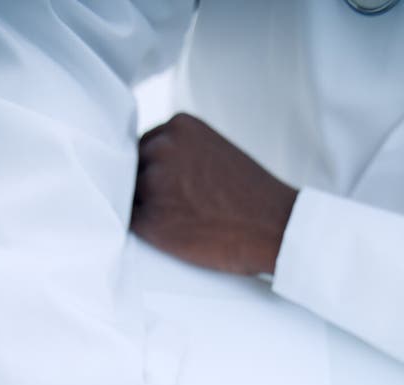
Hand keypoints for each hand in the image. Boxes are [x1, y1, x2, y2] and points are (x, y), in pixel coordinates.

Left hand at [131, 113, 297, 275]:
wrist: (276, 227)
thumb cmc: (252, 198)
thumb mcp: (215, 153)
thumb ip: (182, 153)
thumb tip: (153, 171)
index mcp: (179, 126)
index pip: (143, 147)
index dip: (151, 172)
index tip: (167, 190)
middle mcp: (162, 148)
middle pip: (131, 169)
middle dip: (143, 189)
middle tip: (169, 211)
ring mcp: (154, 183)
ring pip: (127, 196)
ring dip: (141, 210)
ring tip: (173, 225)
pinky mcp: (151, 219)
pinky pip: (129, 224)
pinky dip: (142, 232)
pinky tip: (164, 238)